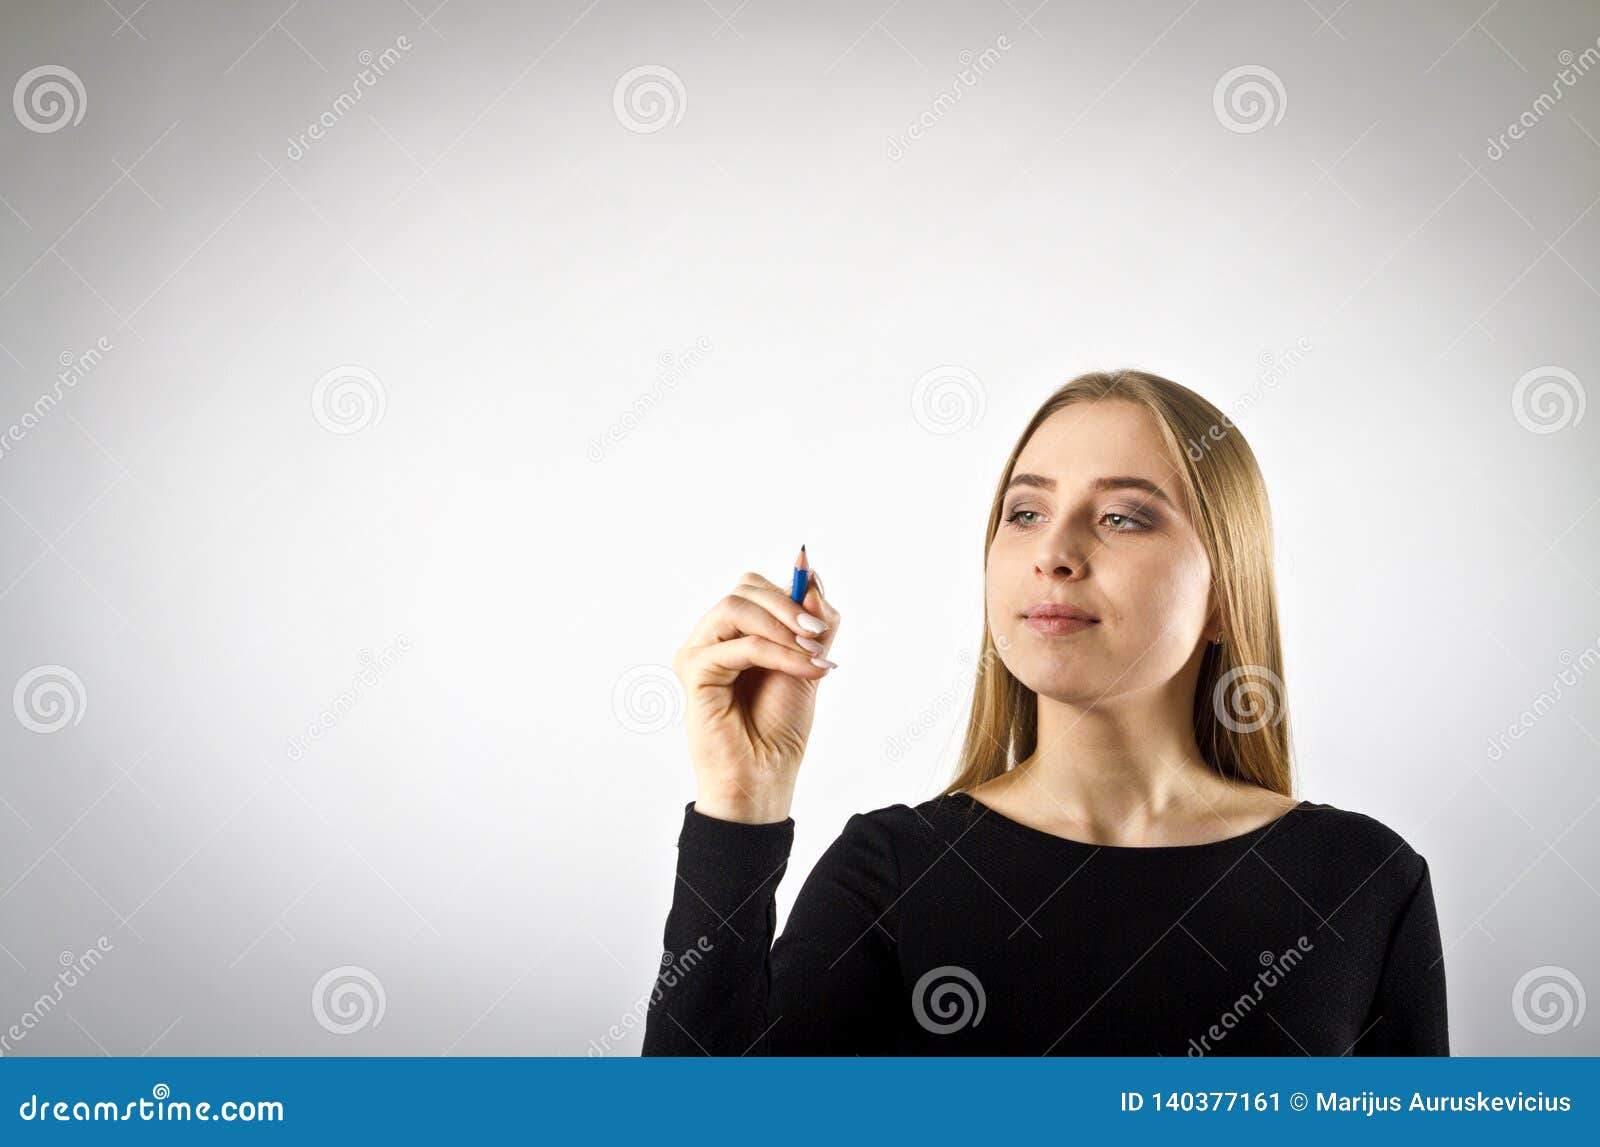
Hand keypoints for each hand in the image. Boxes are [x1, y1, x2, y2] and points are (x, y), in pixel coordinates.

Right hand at [671, 569, 841, 822]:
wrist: (765, 776)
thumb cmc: (779, 728)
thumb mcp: (808, 663)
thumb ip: (812, 622)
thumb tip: (811, 576)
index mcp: (734, 634)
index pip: (755, 588)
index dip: (790, 591)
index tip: (821, 618)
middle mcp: (712, 638)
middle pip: (744, 590)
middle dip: (788, 606)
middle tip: (818, 634)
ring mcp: (699, 652)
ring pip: (736, 607)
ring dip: (782, 626)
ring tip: (811, 652)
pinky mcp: (693, 671)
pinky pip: (739, 645)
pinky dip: (778, 653)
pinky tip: (804, 669)